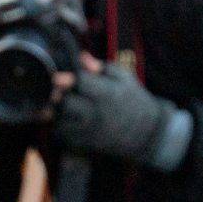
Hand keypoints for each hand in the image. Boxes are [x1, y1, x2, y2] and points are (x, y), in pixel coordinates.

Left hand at [51, 68, 193, 172]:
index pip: (81, 84)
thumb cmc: (134, 101)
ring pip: (60, 122)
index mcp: (108, 94)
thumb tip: (81, 57)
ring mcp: (91, 131)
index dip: (66, 79)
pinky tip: (64, 119)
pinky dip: (58, 127)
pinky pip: (62, 136)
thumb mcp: (124, 78)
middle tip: (55, 92)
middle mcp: (98, 114)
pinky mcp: (86, 145)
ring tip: (58, 106)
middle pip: (66, 104)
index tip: (56, 77)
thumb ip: (101, 67)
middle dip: (57, 96)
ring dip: (55, 112)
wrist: (147, 133)